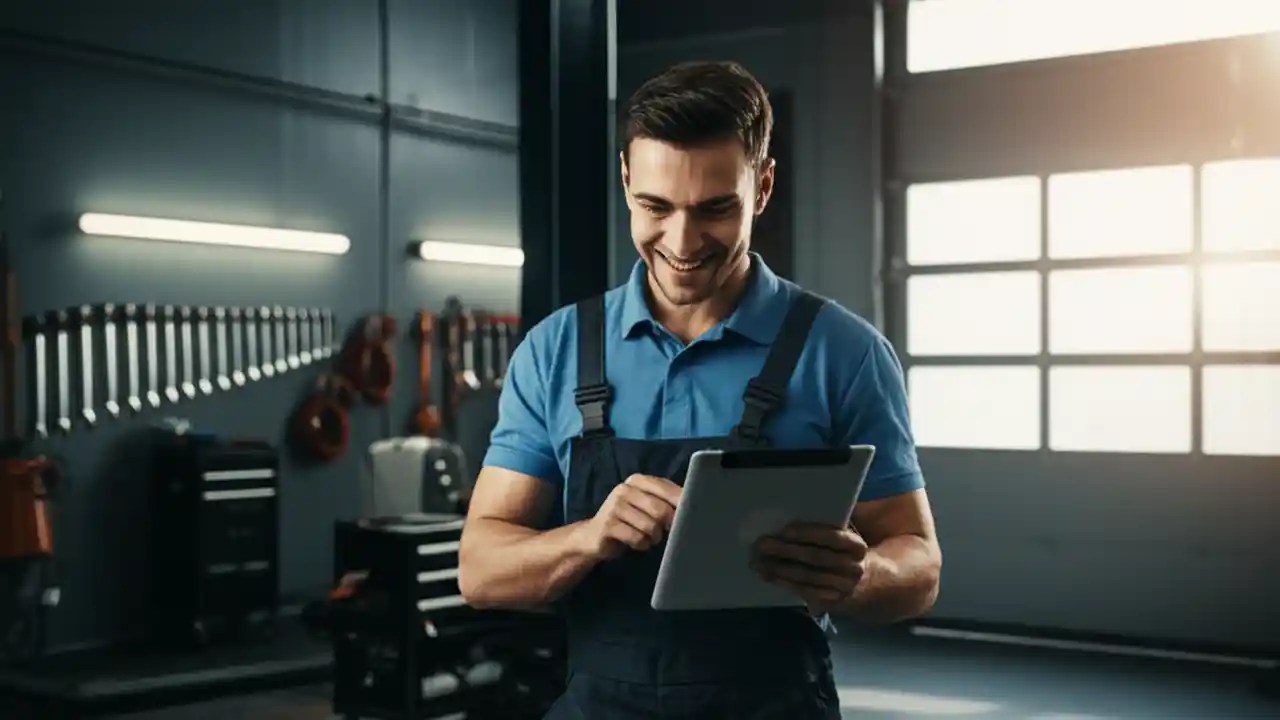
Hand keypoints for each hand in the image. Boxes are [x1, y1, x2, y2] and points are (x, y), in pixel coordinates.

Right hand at [575, 474, 681, 560]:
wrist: (593, 536)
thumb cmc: (629, 520)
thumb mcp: (646, 505)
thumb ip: (666, 500)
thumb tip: (694, 503)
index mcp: (637, 480)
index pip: (667, 489)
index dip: (682, 505)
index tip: (689, 516)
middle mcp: (624, 489)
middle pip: (661, 510)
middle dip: (667, 525)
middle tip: (663, 531)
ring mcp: (614, 507)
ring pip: (650, 526)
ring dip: (654, 537)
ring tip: (648, 537)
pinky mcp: (608, 526)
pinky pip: (637, 538)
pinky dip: (642, 545)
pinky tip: (637, 543)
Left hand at [751, 522, 868, 614]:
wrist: (864, 582)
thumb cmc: (844, 551)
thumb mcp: (846, 535)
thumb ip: (830, 525)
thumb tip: (795, 510)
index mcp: (856, 547)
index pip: (833, 537)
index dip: (809, 533)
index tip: (785, 530)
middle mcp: (853, 568)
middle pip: (816, 558)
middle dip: (786, 551)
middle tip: (762, 544)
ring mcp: (842, 587)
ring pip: (807, 577)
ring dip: (779, 569)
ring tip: (758, 562)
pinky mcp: (831, 601)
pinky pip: (804, 591)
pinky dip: (784, 583)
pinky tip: (768, 576)